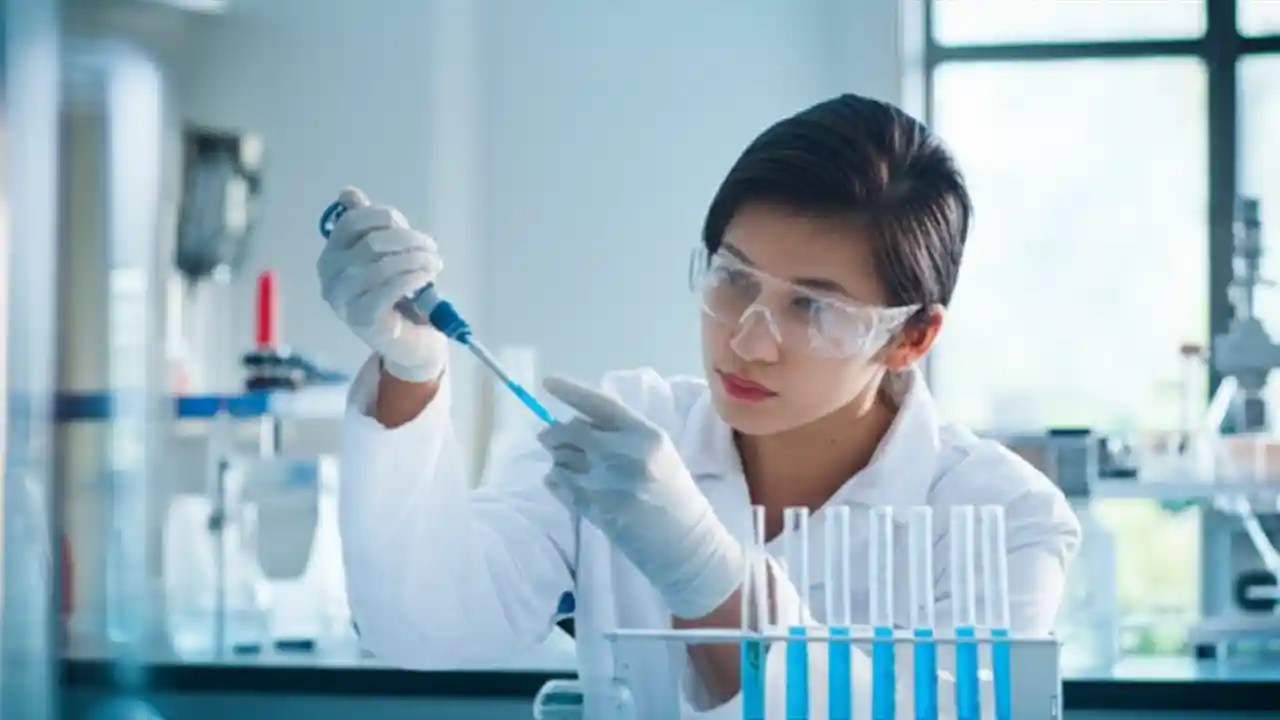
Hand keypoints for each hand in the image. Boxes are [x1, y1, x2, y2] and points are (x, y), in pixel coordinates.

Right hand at [317, 187, 447, 381]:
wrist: (411, 341)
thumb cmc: (398, 294)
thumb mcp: (385, 255)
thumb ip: (369, 226)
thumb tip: (347, 192)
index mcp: (331, 256)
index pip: (351, 222)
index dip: (383, 216)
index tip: (407, 226)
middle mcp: (329, 278)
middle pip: (371, 243)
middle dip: (408, 240)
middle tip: (431, 248)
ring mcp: (343, 302)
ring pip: (381, 266)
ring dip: (416, 259)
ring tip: (435, 263)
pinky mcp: (363, 321)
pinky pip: (388, 289)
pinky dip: (413, 278)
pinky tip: (427, 277)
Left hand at [537, 375, 744, 618]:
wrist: (684, 541)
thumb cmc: (673, 492)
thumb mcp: (657, 451)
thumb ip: (622, 432)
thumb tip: (575, 421)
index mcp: (644, 433)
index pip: (599, 404)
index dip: (570, 390)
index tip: (547, 382)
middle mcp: (623, 452)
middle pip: (570, 430)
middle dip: (554, 433)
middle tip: (550, 437)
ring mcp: (606, 481)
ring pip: (560, 458)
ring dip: (559, 460)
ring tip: (574, 469)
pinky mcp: (593, 507)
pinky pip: (558, 483)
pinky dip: (556, 480)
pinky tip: (568, 483)